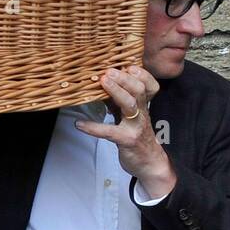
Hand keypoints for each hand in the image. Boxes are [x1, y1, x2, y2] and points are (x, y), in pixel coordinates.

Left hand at [74, 65, 176, 197]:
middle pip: (139, 91)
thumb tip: (101, 85)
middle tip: (108, 71)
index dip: (142, 75)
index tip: (127, 66)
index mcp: (143, 107)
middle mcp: (142, 114)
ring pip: (130, 105)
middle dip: (124, 79)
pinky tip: (79, 124)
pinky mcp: (127, 140)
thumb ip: (119, 102)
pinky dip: (93, 127)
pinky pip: (109, 131)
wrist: (150, 164)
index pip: (150, 86)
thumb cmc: (137, 137)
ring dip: (116, 92)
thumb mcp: (130, 117)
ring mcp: (135, 127)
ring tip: (101, 83)